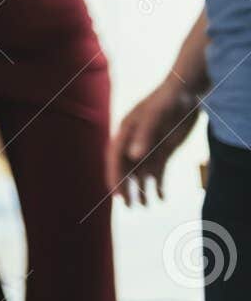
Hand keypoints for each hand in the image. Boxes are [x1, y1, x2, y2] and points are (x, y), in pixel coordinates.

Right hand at [107, 80, 200, 205]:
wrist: (187, 92)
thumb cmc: (167, 100)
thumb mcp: (156, 115)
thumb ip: (144, 135)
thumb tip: (133, 156)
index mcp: (125, 131)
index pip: (115, 158)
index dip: (114, 176)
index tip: (115, 193)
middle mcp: (133, 142)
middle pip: (125, 168)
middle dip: (125, 187)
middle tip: (127, 206)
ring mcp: (148, 148)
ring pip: (141, 173)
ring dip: (141, 190)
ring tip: (143, 207)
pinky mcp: (163, 152)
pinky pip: (158, 172)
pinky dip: (159, 186)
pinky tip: (161, 199)